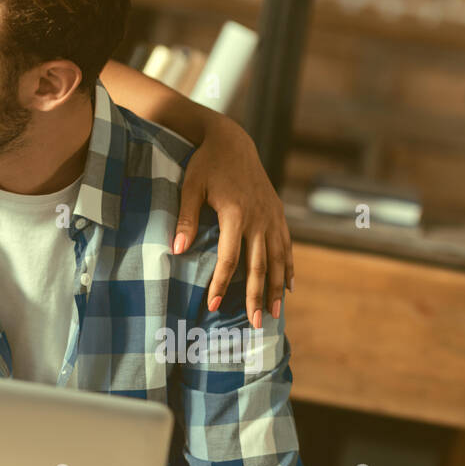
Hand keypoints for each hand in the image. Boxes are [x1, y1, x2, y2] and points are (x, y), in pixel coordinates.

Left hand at [174, 115, 292, 329]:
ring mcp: (271, 216)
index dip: (221, 284)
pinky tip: (288, 285)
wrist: (232, 141)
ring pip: (277, 259)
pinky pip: (286, 245)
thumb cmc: (205, 165)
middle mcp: (259, 218)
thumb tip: (176, 250)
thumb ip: (185, 219)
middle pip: (258, 265)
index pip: (229, 259)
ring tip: (276, 313)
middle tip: (256, 324)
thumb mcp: (190, 187)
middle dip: (257, 297)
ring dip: (277, 287)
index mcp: (236, 214)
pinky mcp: (277, 212)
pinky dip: (288, 266)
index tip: (213, 306)